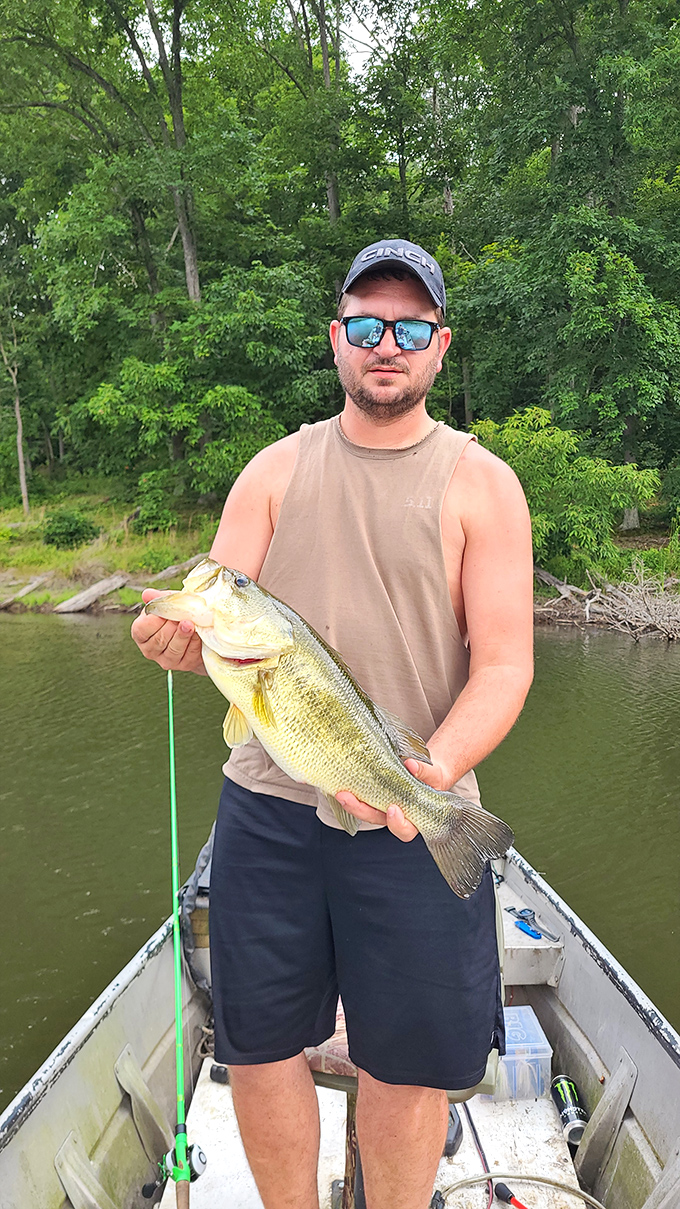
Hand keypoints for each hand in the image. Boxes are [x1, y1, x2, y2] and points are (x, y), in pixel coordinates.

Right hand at [130, 588, 205, 673]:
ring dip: (183, 635)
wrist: (198, 627)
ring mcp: (166, 660)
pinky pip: (189, 654)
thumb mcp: (169, 603)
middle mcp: (150, 650)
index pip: (141, 630)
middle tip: (181, 616)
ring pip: (173, 650)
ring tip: (190, 624)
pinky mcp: (183, 665)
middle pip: (158, 640)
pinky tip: (198, 633)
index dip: (154, 620)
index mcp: (141, 633)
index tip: (164, 612)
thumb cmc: (178, 613)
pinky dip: (194, 643)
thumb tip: (147, 594)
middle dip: (171, 627)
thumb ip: (158, 599)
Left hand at [335, 758, 449, 842]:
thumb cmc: (433, 780)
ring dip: (351, 803)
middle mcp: (395, 816)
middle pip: (376, 820)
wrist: (426, 772)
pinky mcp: (373, 796)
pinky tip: (341, 782)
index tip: (393, 809)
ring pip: (365, 811)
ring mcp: (382, 807)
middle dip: (360, 810)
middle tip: (347, 797)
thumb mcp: (434, 776)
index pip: (405, 830)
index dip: (397, 823)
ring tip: (340, 792)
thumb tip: (411, 765)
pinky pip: (361, 798)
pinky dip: (352, 792)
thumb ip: (425, 772)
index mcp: (414, 818)